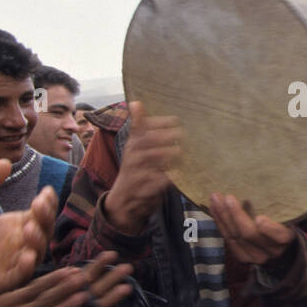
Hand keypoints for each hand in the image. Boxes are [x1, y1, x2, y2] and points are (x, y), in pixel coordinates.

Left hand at [0, 164, 57, 302]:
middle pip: (43, 232)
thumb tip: (6, 162)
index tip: (46, 191)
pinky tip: (26, 256)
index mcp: (14, 226)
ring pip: (35, 255)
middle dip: (46, 218)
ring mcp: (8, 264)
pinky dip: (25, 269)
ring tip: (30, 228)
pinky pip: (17, 278)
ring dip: (38, 241)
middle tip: (39, 204)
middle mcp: (16, 245)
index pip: (40, 215)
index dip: (47, 204)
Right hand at [103, 101, 181, 234]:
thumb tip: (136, 103)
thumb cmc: (135, 170)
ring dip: (167, 154)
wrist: (123, 203)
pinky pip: (155, 182)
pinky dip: (166, 178)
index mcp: (132, 145)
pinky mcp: (143, 191)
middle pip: (147, 141)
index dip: (158, 123)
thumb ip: (139, 127)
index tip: (176, 120)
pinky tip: (178, 173)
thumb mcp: (134, 149)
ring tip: (181, 150)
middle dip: (165, 135)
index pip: (141, 129)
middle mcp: (132, 157)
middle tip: (183, 133)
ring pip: (151, 160)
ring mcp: (136, 174)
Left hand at [208, 192, 295, 264]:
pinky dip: (220, 223)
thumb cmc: (284, 222)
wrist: (280, 247)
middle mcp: (272, 251)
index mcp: (286, 238)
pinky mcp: (243, 257)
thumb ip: (279, 206)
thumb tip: (266, 183)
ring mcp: (256, 256)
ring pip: (235, 237)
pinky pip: (228, 240)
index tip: (260, 219)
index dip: (270, 229)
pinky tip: (214, 209)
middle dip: (237, 215)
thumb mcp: (287, 215)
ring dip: (223, 216)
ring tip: (215, 198)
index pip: (280, 236)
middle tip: (228, 198)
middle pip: (251, 234)